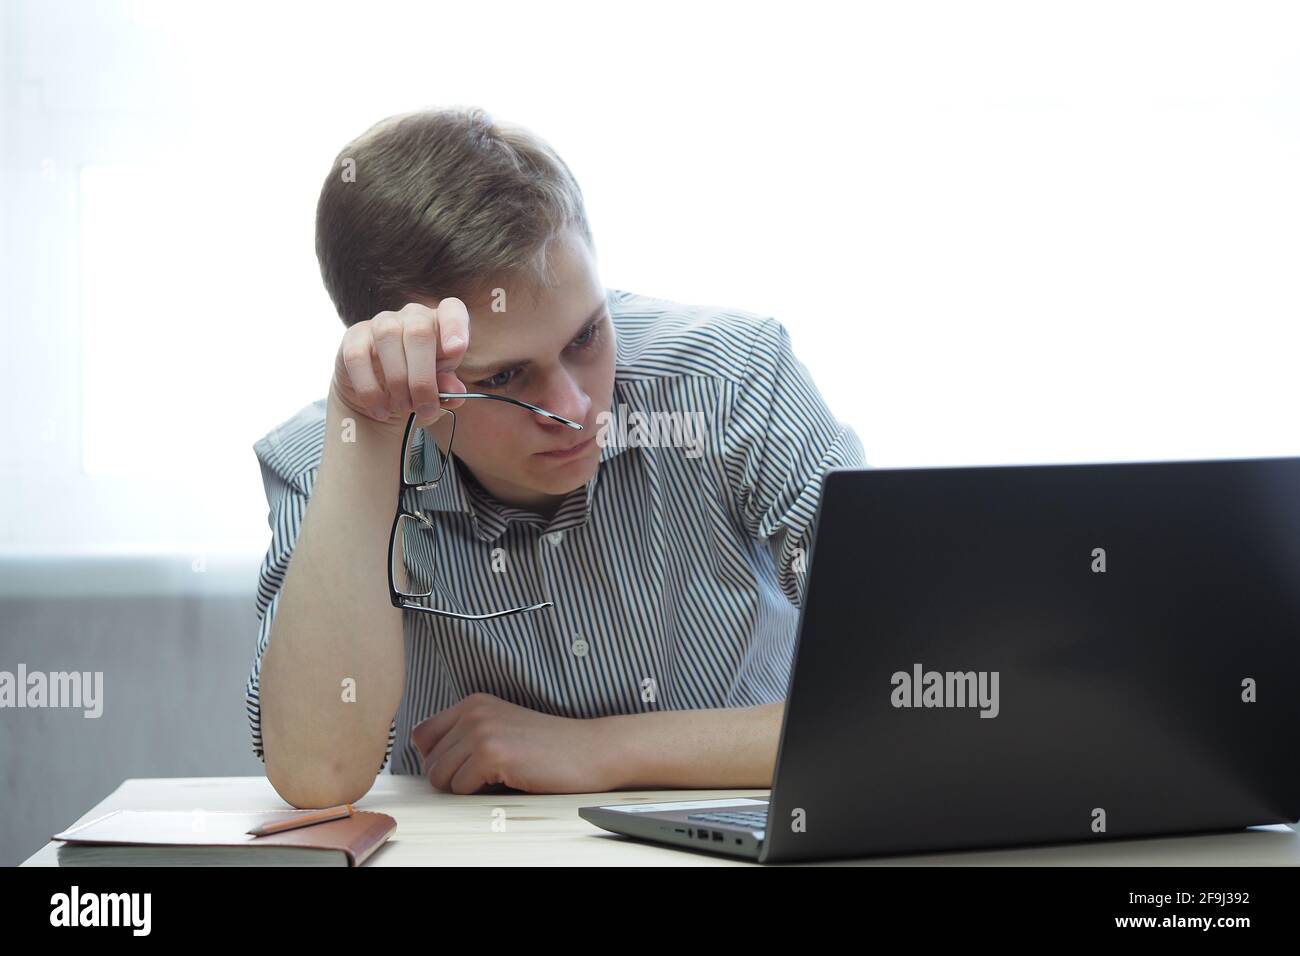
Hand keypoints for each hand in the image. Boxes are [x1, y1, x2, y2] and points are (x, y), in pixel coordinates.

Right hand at [329, 298, 470, 438]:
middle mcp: (412, 316)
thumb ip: (449, 387)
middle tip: (425, 408)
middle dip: (423, 377)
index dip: (455, 326)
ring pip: (388, 338)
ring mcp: (382, 323)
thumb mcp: (439, 391)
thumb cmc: (419, 388)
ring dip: (398, 381)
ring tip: (403, 408)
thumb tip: (456, 392)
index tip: (456, 350)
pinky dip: (370, 390)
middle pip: (419, 331)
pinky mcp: (354, 337)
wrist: (381, 401)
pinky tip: (381, 410)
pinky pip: (357, 357)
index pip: (452, 310)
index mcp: (441, 324)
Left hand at [411, 692, 616, 793]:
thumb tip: (429, 766)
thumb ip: (466, 738)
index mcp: (473, 703)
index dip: (437, 759)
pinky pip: (460, 789)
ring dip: (464, 788)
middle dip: (452, 779)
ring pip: (440, 778)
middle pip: (429, 762)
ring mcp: (481, 731)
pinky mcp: (492, 753)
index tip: (462, 768)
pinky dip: (479, 794)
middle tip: (486, 778)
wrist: (590, 750)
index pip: (422, 735)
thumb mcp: (501, 729)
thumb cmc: (548, 748)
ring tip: (496, 779)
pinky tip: (507, 781)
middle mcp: (473, 712)